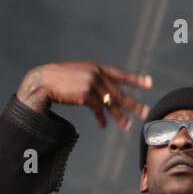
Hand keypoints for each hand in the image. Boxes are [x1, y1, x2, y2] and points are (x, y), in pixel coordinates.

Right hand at [15, 61, 152, 130]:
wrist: (43, 81)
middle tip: (145, 112)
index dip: (135, 79)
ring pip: (110, 103)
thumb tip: (102, 92)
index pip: (120, 74)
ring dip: (119, 116)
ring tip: (128, 126)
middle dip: (132, 104)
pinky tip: (103, 126)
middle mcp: (97, 75)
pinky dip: (100, 119)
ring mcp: (92, 84)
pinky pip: (97, 110)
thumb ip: (92, 79)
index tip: (149, 84)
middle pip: (118, 92)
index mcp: (96, 67)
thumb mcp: (78, 73)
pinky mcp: (85, 95)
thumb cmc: (57, 78)